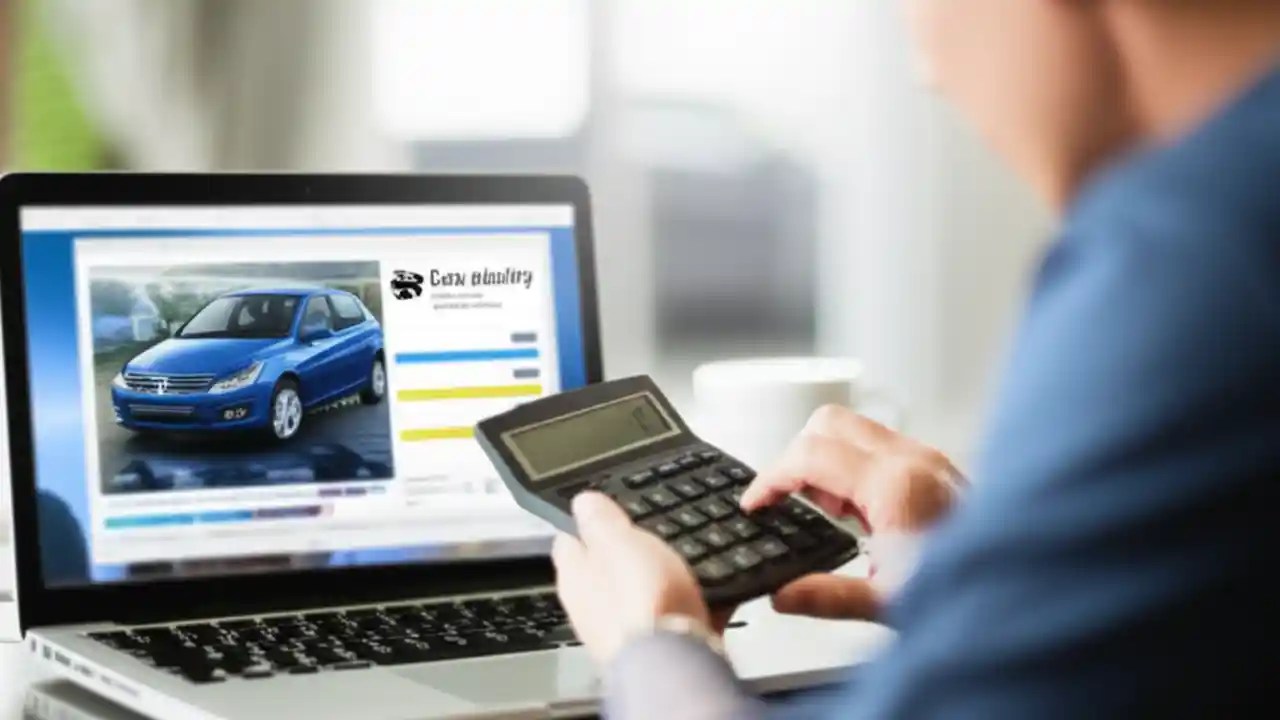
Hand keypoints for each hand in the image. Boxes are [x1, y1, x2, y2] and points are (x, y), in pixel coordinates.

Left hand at [552, 492, 716, 665]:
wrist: (674, 664)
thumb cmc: (639, 602)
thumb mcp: (616, 540)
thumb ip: (599, 520)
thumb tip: (582, 502)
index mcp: (575, 576)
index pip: (568, 540)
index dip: (585, 522)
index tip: (600, 509)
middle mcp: (593, 607)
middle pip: (604, 570)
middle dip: (624, 554)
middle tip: (647, 533)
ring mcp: (625, 629)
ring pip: (639, 593)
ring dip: (656, 579)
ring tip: (682, 561)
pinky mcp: (658, 647)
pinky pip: (673, 614)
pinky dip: (687, 603)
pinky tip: (707, 593)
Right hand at [740, 405, 963, 619]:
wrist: (1029, 585)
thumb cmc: (972, 593)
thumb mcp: (890, 605)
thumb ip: (829, 596)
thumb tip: (783, 595)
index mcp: (896, 486)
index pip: (810, 455)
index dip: (771, 478)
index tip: (756, 503)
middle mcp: (913, 460)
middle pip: (827, 422)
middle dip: (795, 457)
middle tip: (787, 500)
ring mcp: (928, 458)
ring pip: (852, 429)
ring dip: (825, 460)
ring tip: (827, 514)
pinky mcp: (937, 467)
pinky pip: (877, 446)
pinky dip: (852, 466)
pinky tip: (857, 512)